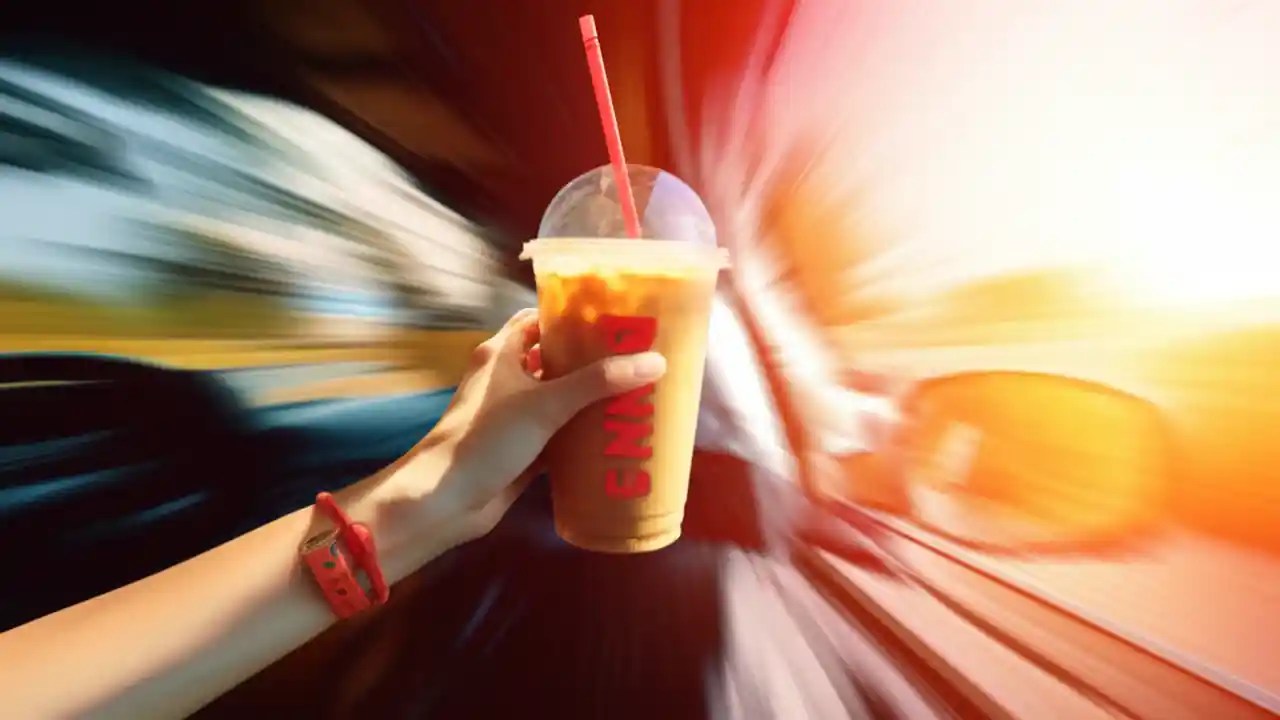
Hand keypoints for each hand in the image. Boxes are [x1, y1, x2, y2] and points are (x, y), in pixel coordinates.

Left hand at [406, 309, 666, 541]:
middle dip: (593, 359)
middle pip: (555, 358)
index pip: (539, 319)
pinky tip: (616, 434)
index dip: (573, 315)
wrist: (445, 501)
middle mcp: (506, 379)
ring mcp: (514, 416)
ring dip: (591, 398)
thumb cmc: (486, 439)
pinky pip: (559, 434)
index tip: (615, 317)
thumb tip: (656, 361)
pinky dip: (583, 434)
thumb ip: (598, 382)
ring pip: (558, 398)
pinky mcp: (522, 449)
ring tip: (637, 391)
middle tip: (638, 356)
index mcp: (501, 353)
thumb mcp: (545, 404)